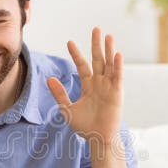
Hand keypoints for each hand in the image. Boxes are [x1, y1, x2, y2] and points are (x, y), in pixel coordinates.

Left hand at [46, 27, 122, 142]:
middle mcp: (100, 83)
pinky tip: (117, 54)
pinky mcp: (117, 93)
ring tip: (108, 35)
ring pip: (109, 65)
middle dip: (96, 45)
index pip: (82, 66)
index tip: (69, 42)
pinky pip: (117, 77)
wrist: (98, 139)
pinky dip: (118, 66)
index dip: (76, 54)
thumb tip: (49, 79)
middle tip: (96, 28)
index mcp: (88, 86)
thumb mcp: (67, 109)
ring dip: (109, 50)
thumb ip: (59, 94)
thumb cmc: (84, 126)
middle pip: (98, 60)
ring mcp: (109, 87)